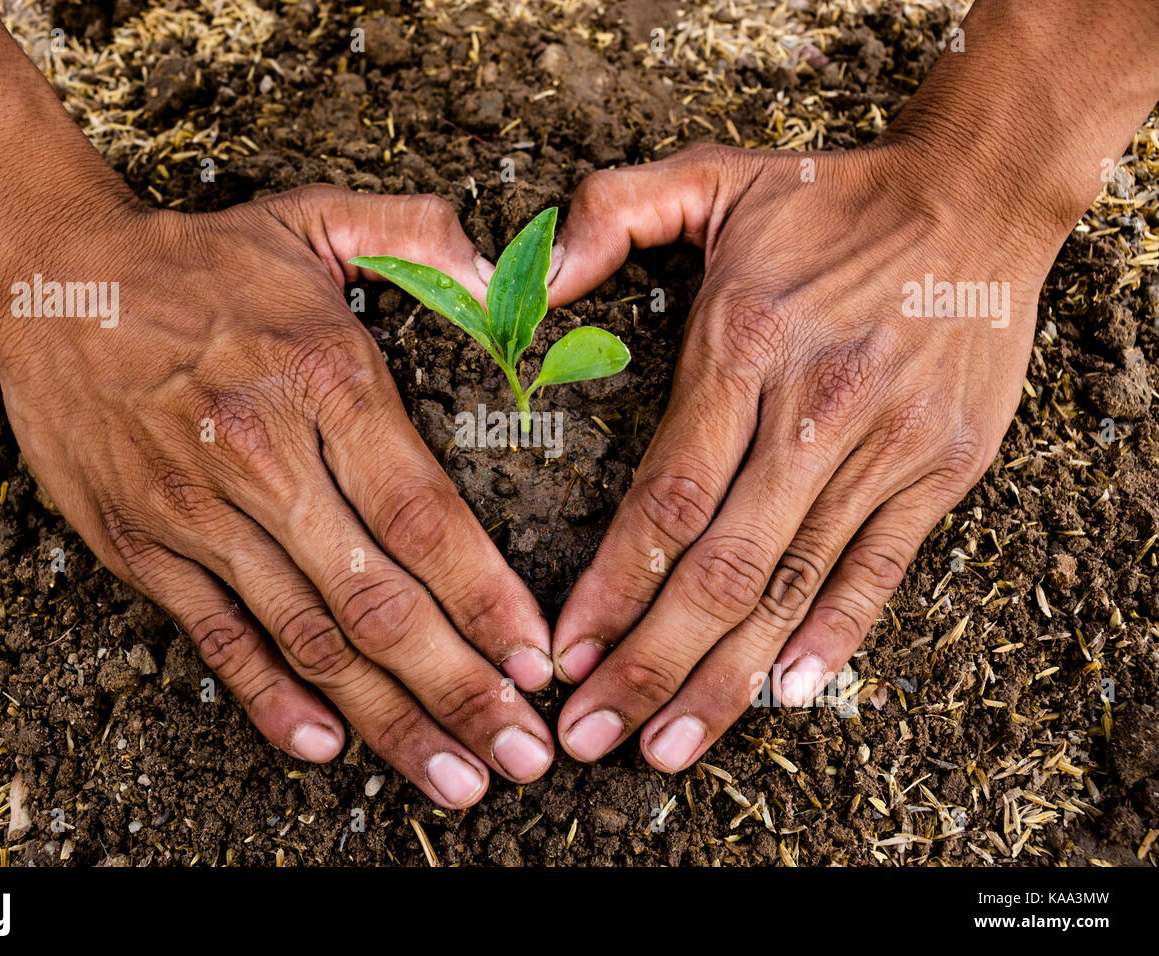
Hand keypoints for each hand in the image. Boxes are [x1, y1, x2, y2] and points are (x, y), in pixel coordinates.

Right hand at [0, 187, 554, 806]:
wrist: (51, 277)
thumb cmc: (199, 261)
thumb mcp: (315, 218)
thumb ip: (420, 236)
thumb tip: (506, 274)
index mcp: (326, 383)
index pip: (426, 517)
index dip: (486, 600)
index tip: (537, 662)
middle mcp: (267, 460)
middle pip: (381, 600)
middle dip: (461, 689)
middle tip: (523, 754)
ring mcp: (201, 514)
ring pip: (311, 638)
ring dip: (388, 718)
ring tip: (455, 775)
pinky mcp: (144, 547)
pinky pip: (220, 640)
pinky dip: (274, 701)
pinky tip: (331, 746)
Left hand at [545, 142, 1064, 769]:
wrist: (976, 199)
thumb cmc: (830, 200)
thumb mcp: (711, 176)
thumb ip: (609, 212)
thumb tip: (529, 278)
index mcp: (745, 349)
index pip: (666, 498)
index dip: (612, 586)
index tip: (565, 652)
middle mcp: (813, 412)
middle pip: (720, 568)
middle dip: (648, 664)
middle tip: (590, 736)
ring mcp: (883, 449)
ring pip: (791, 589)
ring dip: (723, 679)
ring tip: (666, 746)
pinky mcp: (937, 471)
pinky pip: (878, 572)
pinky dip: (832, 640)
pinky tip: (783, 695)